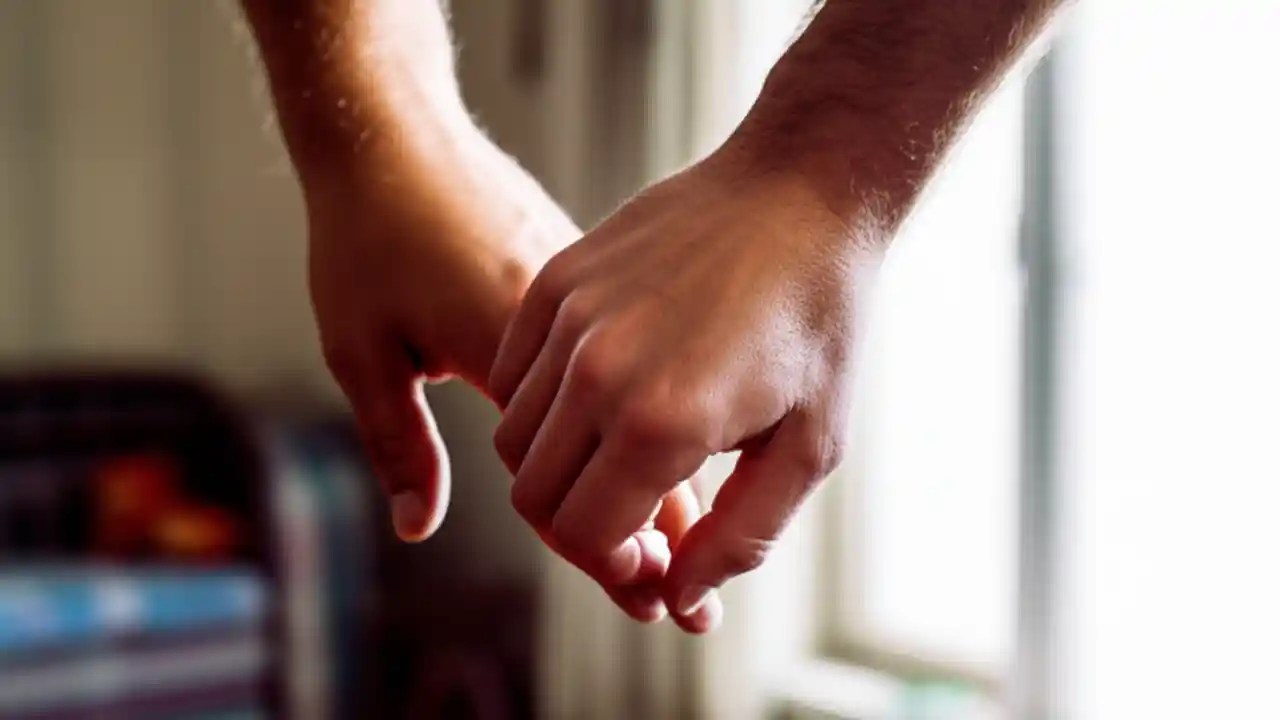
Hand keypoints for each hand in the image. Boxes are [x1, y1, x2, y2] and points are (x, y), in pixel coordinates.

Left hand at [304, 118, 700, 622]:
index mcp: (512, 357)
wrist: (400, 134)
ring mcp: (592, 308)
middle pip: (632, 457)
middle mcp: (570, 335)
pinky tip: (654, 453)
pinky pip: (632, 367)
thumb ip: (396, 443)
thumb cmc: (369, 238)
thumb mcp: (361, 351)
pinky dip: (645, 418)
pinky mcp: (595, 286)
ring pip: (643, 409)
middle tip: (678, 596)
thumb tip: (416, 525)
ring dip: (661, 481)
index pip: (579, 480)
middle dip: (656, 536)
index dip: (611, 553)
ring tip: (681, 543)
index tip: (644, 596)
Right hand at [490, 147, 883, 631]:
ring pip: (514, 439)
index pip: (583, 536)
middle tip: (637, 518)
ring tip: (623, 455)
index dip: (616, 566)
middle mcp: (599, 372)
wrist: (800, 193)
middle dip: (579, 528)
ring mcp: (569, 319)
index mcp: (663, 424)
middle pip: (533, 496)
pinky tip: (600, 398)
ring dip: (558, 469)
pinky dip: (540, 407)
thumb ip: (739, 538)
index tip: (655, 559)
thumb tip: (678, 600)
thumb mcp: (809, 448)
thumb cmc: (818, 323)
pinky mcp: (557, 279)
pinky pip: (510, 373)